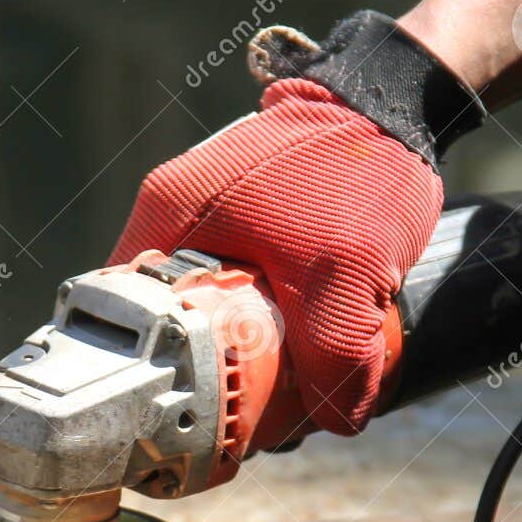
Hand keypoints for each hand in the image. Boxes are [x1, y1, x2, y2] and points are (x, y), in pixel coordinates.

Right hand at [108, 78, 442, 435]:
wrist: (398, 98)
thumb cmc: (356, 163)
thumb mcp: (347, 274)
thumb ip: (337, 354)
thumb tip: (337, 420)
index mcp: (168, 217)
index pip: (123, 315)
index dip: (151, 372)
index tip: (181, 415)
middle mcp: (175, 215)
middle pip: (167, 318)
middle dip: (204, 376)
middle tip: (238, 423)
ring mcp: (207, 215)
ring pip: (207, 306)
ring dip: (239, 352)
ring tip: (275, 400)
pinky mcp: (242, 219)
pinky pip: (238, 288)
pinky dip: (262, 323)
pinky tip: (296, 354)